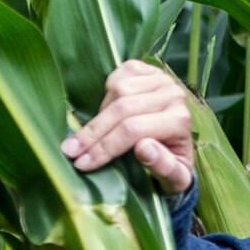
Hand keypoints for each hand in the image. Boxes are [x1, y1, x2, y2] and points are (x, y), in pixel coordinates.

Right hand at [63, 59, 194, 193]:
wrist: (179, 144)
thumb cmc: (174, 167)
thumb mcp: (175, 179)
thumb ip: (164, 167)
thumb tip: (143, 148)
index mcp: (179, 121)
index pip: (134, 130)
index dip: (105, 147)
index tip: (82, 163)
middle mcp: (173, 95)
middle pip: (122, 109)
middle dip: (92, 133)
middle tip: (69, 151)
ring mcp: (161, 79)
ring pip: (118, 90)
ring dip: (99, 114)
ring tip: (89, 136)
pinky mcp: (149, 70)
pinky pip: (119, 75)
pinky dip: (105, 92)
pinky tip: (102, 112)